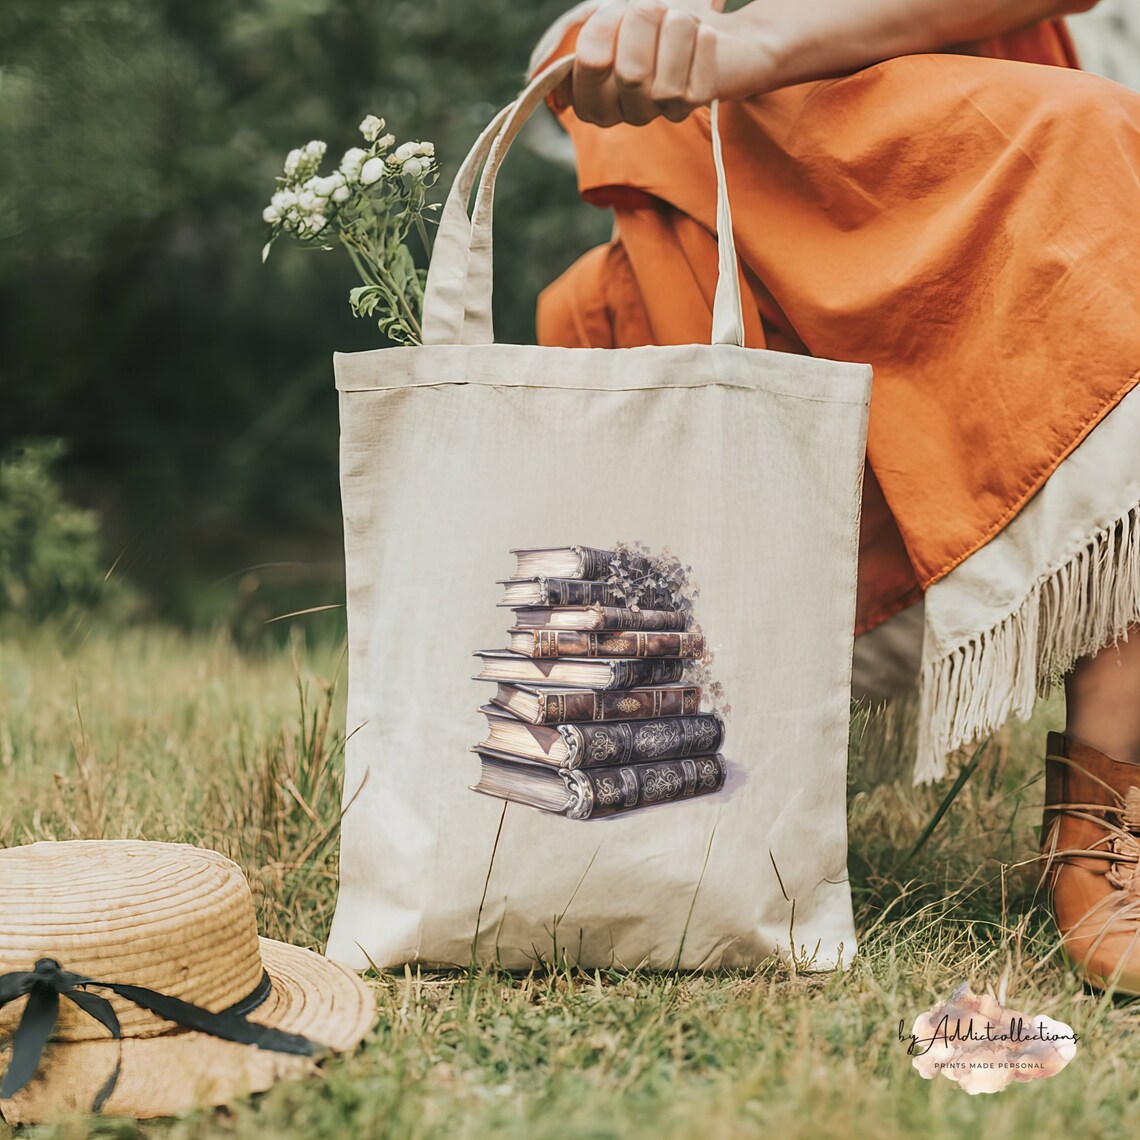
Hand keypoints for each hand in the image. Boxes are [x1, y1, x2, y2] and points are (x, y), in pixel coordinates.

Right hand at [556, 0, 775, 127]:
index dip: (602, 34)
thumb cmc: (640, 15)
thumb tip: (540, 68)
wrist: (694, 10)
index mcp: (592, 98)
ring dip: (670, 30)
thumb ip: (566, 36)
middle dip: (639, 24)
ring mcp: (661, 111)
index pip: (589, 74)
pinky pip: (695, 74)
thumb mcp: (599, 17)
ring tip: (674, 16)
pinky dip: (698, 40)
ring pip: (661, 82)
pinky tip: (698, 32)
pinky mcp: (695, 101)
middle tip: (647, 6)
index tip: (611, 12)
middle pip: (630, 74)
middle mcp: (625, 113)